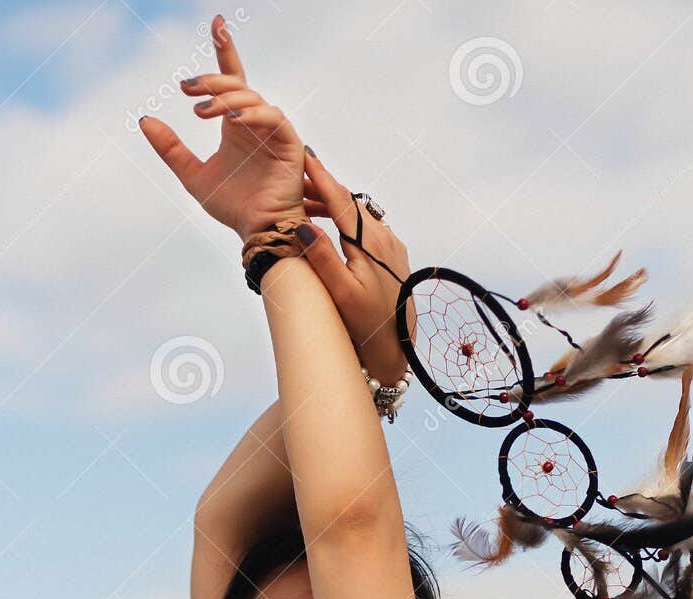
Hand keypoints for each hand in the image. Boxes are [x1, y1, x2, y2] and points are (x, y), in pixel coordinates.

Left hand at [139, 14, 305, 243]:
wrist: (258, 232)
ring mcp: (273, 130)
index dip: (224, 50)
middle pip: (236, 85)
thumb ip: (171, 149)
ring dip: (224, 99)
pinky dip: (252, 114)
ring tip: (199, 112)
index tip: (216, 24)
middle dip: (211, 81)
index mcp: (236, 123)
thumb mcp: (193, 176)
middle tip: (186, 89)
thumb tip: (144, 120)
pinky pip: (272, 117)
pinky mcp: (289, 142)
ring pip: (251, 98)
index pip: (231, 79)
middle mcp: (255, 122)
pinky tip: (231, 121)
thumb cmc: (234, 206)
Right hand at [298, 151, 416, 388]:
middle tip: (294, 185)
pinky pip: (368, 227)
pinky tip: (334, 228)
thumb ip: (321, 256)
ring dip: (333, 206)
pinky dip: (348, 220)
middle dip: (322, 189)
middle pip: (349, 202)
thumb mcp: (340, 293)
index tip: (304, 155)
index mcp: (368, 243)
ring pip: (359, 213)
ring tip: (307, 207)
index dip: (320, 176)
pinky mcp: (395, 256)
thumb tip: (302, 224)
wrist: (397, 349)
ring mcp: (392, 246)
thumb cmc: (367, 326)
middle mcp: (384, 238)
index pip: (340, 200)